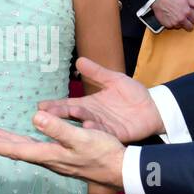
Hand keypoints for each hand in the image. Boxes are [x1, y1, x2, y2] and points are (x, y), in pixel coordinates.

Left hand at [0, 111, 125, 190]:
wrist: (122, 171)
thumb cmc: (103, 153)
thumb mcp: (81, 138)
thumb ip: (58, 128)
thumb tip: (35, 117)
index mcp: (50, 155)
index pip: (18, 150)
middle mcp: (51, 159)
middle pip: (20, 151)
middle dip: (0, 145)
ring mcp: (59, 160)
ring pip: (29, 150)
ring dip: (13, 143)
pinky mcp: (68, 159)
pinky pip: (41, 150)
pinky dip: (29, 144)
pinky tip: (32, 142)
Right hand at [37, 57, 163, 142]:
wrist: (154, 107)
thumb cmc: (133, 94)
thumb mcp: (114, 79)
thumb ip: (97, 73)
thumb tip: (79, 61)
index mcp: (89, 104)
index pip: (68, 104)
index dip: (55, 105)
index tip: (40, 106)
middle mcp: (92, 116)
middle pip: (72, 116)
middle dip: (58, 115)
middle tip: (43, 116)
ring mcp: (103, 126)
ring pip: (86, 124)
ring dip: (76, 122)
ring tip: (65, 118)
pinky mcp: (116, 133)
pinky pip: (104, 132)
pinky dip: (97, 129)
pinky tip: (89, 126)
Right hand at [152, 0, 193, 30]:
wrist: (159, 0)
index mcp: (187, 12)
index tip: (192, 19)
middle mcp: (182, 18)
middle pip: (189, 27)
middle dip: (189, 25)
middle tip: (186, 22)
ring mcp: (175, 23)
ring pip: (180, 27)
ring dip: (180, 24)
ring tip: (176, 17)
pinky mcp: (168, 25)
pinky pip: (173, 27)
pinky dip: (172, 23)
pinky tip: (171, 17)